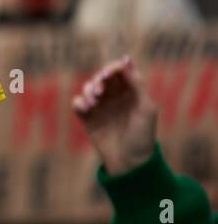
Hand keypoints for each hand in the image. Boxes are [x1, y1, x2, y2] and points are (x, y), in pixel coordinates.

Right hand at [71, 55, 157, 174]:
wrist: (129, 162)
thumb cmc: (142, 136)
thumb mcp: (146, 108)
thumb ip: (137, 83)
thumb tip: (126, 60)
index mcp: (132, 93)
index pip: (120, 71)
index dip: (113, 68)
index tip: (108, 74)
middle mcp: (116, 97)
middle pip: (102, 77)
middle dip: (98, 80)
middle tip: (99, 90)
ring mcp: (101, 107)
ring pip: (88, 88)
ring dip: (88, 90)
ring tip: (93, 102)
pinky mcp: (87, 118)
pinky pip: (78, 102)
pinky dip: (79, 102)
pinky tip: (85, 109)